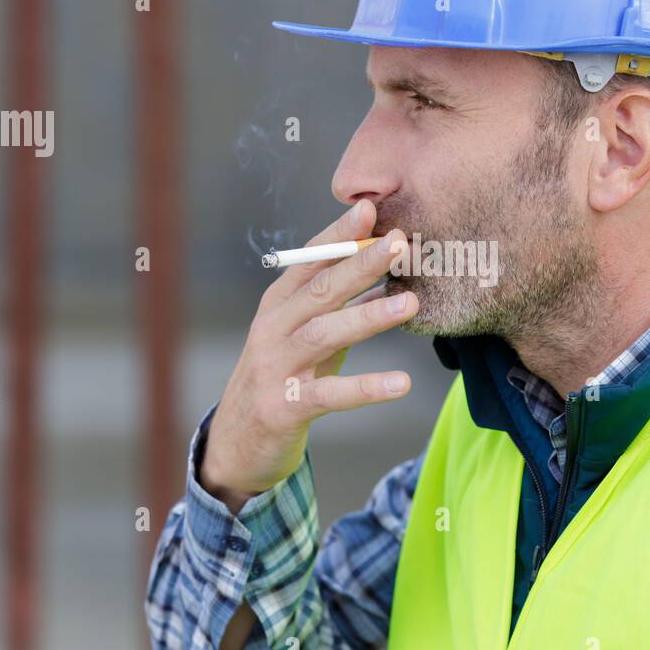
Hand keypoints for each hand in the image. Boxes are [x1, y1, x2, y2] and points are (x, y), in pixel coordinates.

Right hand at [200, 200, 416, 511]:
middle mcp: (273, 328)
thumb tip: (393, 269)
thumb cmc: (285, 375)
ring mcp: (275, 367)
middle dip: (359, 263)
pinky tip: (401, 383)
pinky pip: (329, 395)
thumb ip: (343, 304)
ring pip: (323, 334)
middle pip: (319, 289)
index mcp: (279, 303)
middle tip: (399, 243)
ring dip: (368, 317)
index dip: (338, 234)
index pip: (311, 260)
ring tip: (410, 304)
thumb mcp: (310, 333)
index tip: (369, 208)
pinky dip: (366, 387)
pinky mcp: (284, 406)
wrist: (239, 441)